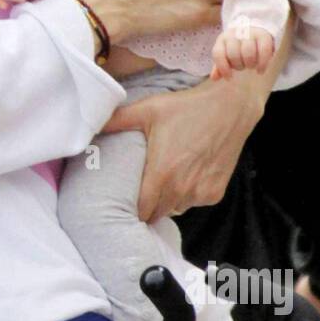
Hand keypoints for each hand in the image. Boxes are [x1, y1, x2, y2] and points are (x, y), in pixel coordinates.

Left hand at [103, 74, 265, 221]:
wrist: (230, 107)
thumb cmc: (186, 107)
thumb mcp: (148, 109)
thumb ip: (116, 120)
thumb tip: (89, 123)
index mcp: (161, 174)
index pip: (140, 210)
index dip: (132, 208)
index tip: (125, 200)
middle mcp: (181, 189)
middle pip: (157, 213)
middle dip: (148, 205)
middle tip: (143, 188)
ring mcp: (200, 193)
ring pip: (175, 209)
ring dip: (168, 200)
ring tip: (165, 179)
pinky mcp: (215, 193)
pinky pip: (194, 203)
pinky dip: (188, 195)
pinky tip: (187, 174)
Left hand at [211, 23, 274, 79]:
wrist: (254, 28)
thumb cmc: (238, 45)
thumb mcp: (227, 54)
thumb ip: (220, 65)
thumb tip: (214, 78)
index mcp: (223, 39)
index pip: (218, 53)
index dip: (223, 67)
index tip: (229, 77)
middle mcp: (235, 34)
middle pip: (233, 54)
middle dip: (238, 65)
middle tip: (243, 66)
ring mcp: (249, 32)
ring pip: (248, 52)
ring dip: (250, 64)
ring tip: (251, 66)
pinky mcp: (263, 35)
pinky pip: (263, 51)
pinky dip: (262, 64)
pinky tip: (260, 70)